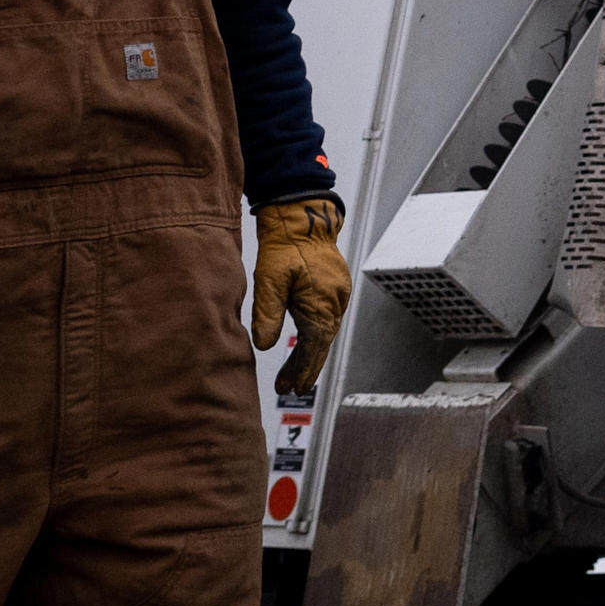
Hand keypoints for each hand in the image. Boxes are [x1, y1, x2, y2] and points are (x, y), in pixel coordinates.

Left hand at [253, 196, 353, 396]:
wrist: (302, 217)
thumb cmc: (284, 246)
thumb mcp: (268, 281)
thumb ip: (267, 314)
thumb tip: (266, 345)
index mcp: (320, 303)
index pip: (313, 346)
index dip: (301, 369)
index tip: (290, 387)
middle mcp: (335, 301)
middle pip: (322, 343)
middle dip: (308, 367)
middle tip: (294, 388)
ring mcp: (339, 293)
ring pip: (327, 332)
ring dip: (314, 353)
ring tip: (299, 373)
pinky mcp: (336, 286)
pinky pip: (329, 318)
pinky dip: (319, 335)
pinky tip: (310, 342)